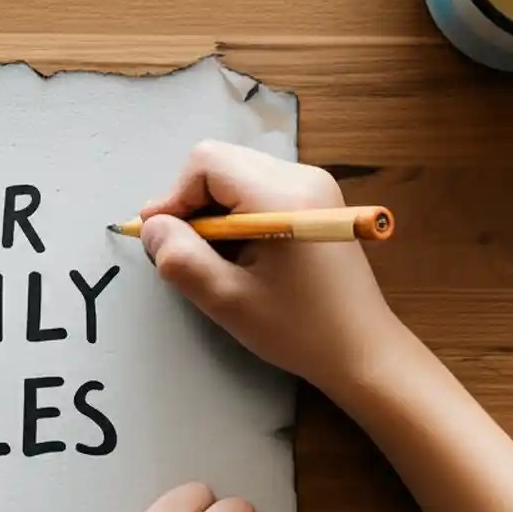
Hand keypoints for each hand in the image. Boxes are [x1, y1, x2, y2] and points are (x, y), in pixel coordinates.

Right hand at [139, 140, 405, 394]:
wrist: (362, 348)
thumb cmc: (297, 329)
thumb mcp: (226, 300)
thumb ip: (180, 258)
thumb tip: (151, 226)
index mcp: (281, 196)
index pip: (206, 162)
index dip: (174, 197)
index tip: (164, 240)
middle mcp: (301, 176)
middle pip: (220, 163)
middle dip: (192, 203)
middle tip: (187, 251)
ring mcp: (314, 185)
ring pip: (236, 174)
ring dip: (213, 210)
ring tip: (217, 257)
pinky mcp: (317, 200)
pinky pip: (258, 188)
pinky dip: (236, 214)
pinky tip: (243, 253)